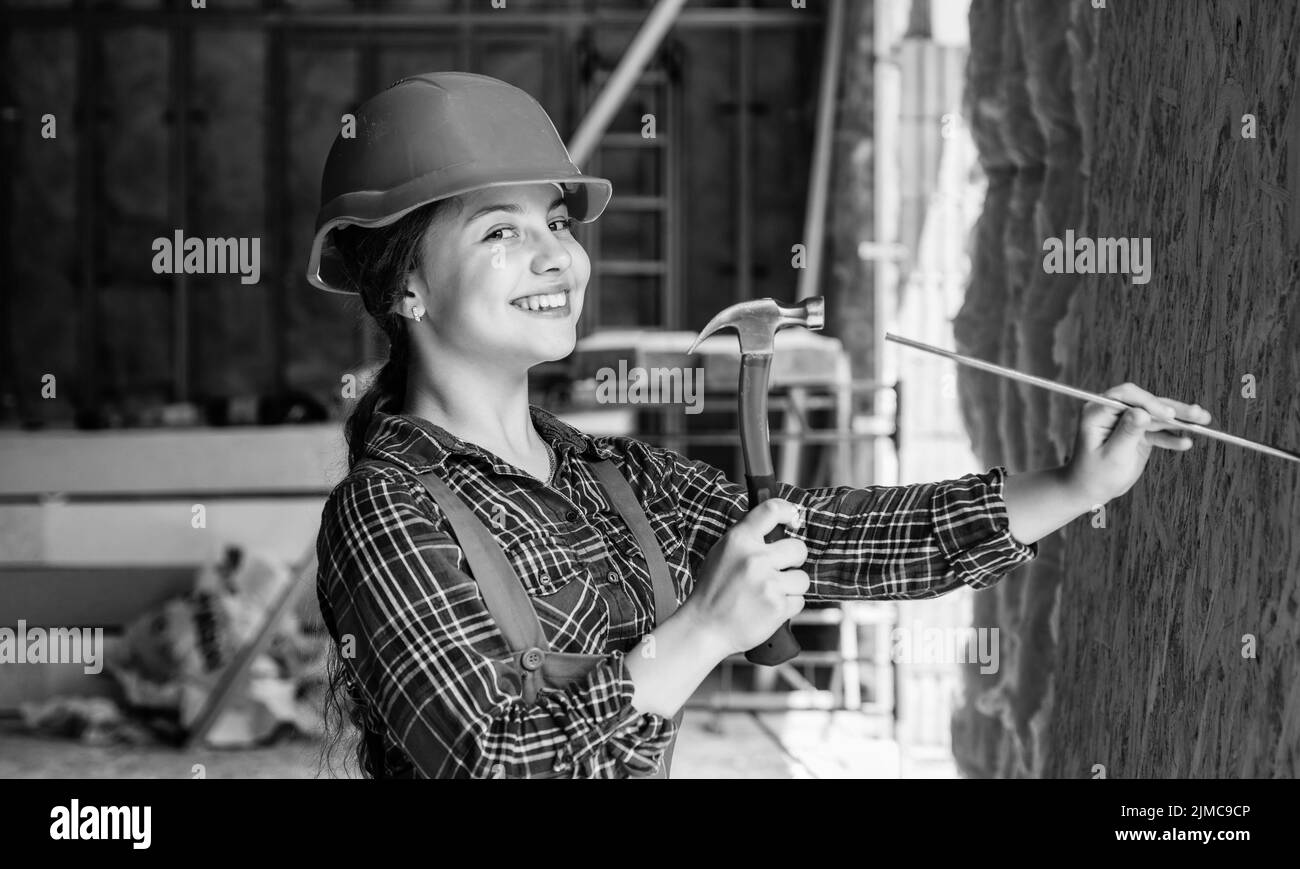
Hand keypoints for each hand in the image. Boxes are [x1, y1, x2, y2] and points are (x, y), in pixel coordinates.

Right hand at [683, 499, 809, 656]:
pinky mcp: (777, 607)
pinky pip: (799, 601)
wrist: (704, 628)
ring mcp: (768, 583)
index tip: (793, 518)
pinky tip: (768, 608)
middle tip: (780, 570)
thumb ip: (746, 539)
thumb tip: (776, 526)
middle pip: (798, 548)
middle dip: (794, 560)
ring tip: (770, 593)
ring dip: (791, 587)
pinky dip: (787, 606)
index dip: (788, 511)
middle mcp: (755, 559)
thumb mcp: (721, 554)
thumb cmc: (713, 591)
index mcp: (739, 541)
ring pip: (802, 578)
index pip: (771, 510)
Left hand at [1065, 382, 1211, 505]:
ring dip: (1180, 420)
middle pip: (1147, 403)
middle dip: (1173, 409)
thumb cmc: (1095, 475)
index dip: (1150, 402)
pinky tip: (1185, 443)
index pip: (1126, 396)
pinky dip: (1171, 437)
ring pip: (1157, 416)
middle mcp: (1112, 412)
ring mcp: (1126, 421)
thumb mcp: (1112, 456)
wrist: (1090, 490)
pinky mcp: (1138, 432)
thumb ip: (1127, 433)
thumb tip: (1141, 412)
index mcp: (1098, 412)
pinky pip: (1158, 432)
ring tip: (1203, 422)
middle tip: (1198, 414)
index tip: (1168, 414)